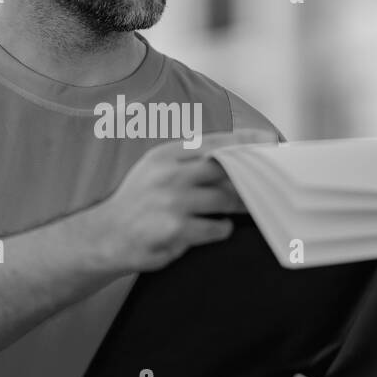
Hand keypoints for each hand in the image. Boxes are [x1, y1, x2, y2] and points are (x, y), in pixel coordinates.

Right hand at [88, 128, 276, 273]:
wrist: (105, 236)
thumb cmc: (140, 201)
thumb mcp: (157, 169)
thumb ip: (190, 160)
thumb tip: (237, 155)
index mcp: (166, 155)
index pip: (215, 142)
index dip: (246, 140)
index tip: (271, 140)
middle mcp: (169, 174)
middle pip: (226, 170)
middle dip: (251, 177)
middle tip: (268, 183)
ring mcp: (172, 202)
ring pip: (226, 199)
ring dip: (239, 206)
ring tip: (243, 208)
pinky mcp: (175, 230)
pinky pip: (216, 227)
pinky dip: (221, 228)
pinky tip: (213, 228)